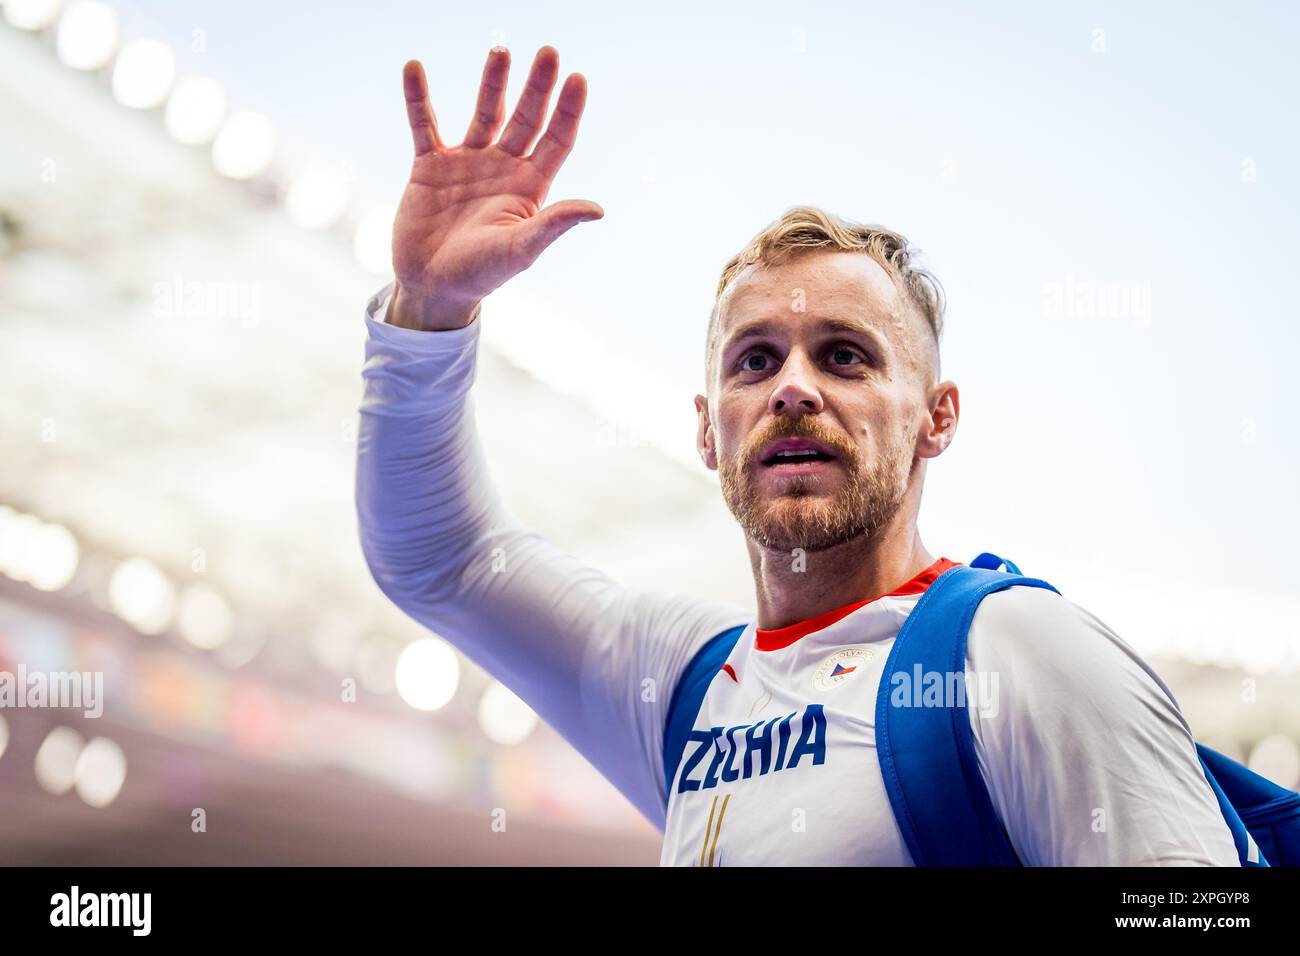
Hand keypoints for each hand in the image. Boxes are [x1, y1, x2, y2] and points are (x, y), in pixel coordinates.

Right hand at [387, 46, 602, 329]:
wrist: (432, 288)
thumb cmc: (481, 275)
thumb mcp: (520, 250)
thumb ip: (554, 224)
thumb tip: (598, 209)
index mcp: (529, 188)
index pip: (556, 140)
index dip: (568, 111)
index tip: (578, 79)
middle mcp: (503, 169)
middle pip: (525, 118)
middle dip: (537, 87)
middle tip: (549, 52)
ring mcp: (467, 163)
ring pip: (484, 113)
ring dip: (492, 82)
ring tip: (501, 50)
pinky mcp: (430, 166)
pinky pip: (424, 125)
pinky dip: (418, 98)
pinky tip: (414, 67)